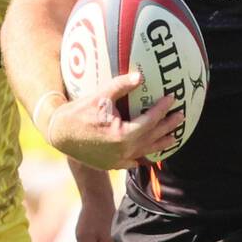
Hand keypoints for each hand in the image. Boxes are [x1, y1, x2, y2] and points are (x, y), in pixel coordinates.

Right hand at [48, 71, 181, 169]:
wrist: (59, 134)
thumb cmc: (78, 112)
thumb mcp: (99, 96)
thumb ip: (121, 86)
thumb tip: (140, 76)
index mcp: (122, 135)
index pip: (150, 120)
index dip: (162, 109)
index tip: (172, 98)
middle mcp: (123, 151)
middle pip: (152, 137)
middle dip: (168, 126)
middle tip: (181, 116)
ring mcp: (118, 160)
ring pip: (146, 152)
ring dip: (161, 143)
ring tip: (174, 136)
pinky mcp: (112, 165)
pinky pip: (134, 161)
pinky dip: (145, 155)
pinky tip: (151, 153)